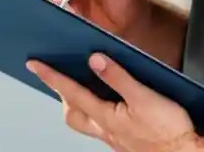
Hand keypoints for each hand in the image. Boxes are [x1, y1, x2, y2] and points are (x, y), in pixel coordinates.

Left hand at [27, 54, 201, 151]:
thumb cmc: (169, 131)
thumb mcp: (145, 97)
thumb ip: (119, 77)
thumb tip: (95, 59)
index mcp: (106, 116)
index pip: (71, 92)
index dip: (51, 76)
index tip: (34, 64)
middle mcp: (105, 130)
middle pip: (72, 114)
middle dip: (62, 95)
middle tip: (57, 76)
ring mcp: (115, 139)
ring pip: (86, 122)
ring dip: (80, 105)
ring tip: (83, 86)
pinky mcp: (126, 143)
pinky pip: (102, 127)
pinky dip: (98, 113)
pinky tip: (110, 104)